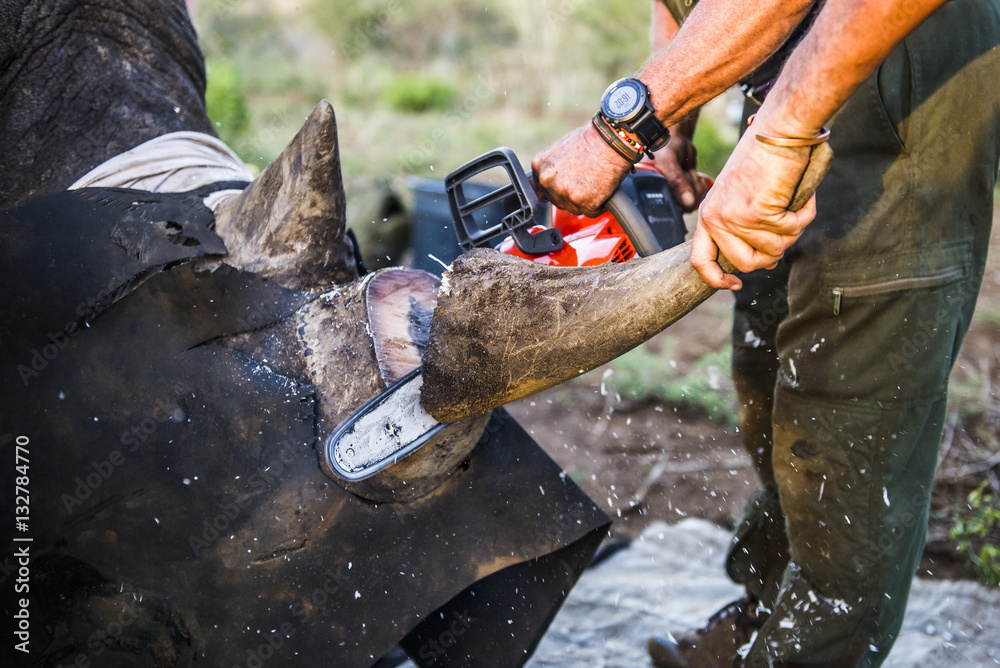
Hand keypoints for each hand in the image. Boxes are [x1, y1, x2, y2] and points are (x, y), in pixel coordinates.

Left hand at [532, 123, 632, 217]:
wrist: (612, 140)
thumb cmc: (592, 140)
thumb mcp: (561, 149)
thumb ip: (553, 169)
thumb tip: (555, 183)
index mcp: (540, 167)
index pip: (541, 190)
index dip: (557, 190)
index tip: (568, 186)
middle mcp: (548, 182)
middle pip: (558, 201)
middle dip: (571, 196)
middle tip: (586, 180)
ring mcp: (564, 194)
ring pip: (574, 208)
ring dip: (586, 201)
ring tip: (595, 182)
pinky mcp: (583, 203)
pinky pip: (592, 212)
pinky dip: (600, 205)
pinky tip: (603, 188)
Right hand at [648, 129, 709, 212]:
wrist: (675, 140)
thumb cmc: (665, 148)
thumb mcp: (668, 161)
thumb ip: (676, 181)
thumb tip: (688, 203)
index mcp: (650, 194)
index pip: (667, 209)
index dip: (678, 198)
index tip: (682, 179)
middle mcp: (661, 200)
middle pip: (683, 208)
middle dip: (689, 188)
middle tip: (685, 173)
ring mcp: (675, 199)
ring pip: (694, 203)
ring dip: (696, 185)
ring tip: (687, 172)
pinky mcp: (686, 195)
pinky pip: (699, 198)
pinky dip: (700, 184)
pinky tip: (692, 175)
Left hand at [691, 119, 817, 289]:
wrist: (777, 130)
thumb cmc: (762, 158)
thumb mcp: (740, 195)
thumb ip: (743, 227)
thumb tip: (764, 261)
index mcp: (708, 215)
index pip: (699, 260)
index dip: (716, 279)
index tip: (736, 285)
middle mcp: (717, 219)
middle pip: (746, 264)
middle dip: (771, 255)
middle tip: (784, 230)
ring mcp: (736, 218)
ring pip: (774, 249)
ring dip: (792, 231)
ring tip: (793, 205)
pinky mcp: (759, 213)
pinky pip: (791, 230)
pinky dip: (804, 215)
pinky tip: (802, 196)